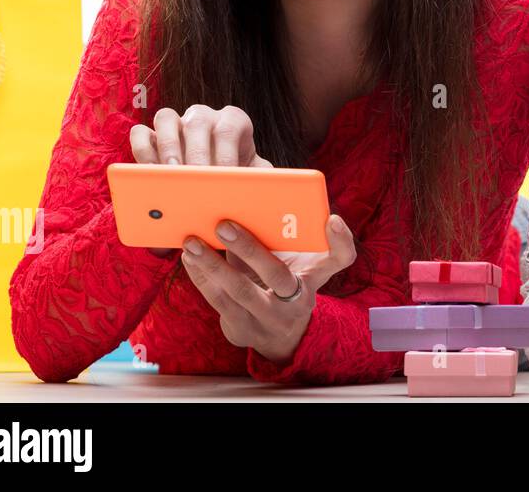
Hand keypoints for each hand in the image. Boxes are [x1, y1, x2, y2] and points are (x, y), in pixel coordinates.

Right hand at [129, 104, 272, 167]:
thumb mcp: (255, 175)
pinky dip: (142, 150)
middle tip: (195, 180)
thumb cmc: (238, 176)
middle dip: (196, 154)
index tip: (221, 178)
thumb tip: (263, 188)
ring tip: (170, 175)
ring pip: (166, 118)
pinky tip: (148, 173)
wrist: (220, 179)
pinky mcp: (151, 135)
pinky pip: (141, 132)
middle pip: (197, 123)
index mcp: (233, 121)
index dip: (224, 154)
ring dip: (167, 147)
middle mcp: (204, 116)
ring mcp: (176, 122)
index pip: (229, 129)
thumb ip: (261, 179)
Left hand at [179, 214, 356, 364]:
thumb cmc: (287, 282)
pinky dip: (201, 277)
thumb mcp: (301, 263)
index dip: (340, 240)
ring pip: (239, 291)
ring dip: (212, 265)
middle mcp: (297, 300)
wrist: (278, 334)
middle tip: (223, 224)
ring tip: (192, 241)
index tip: (332, 219)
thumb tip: (257, 195)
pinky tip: (189, 258)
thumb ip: (289, 234)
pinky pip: (218, 302)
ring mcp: (269, 319)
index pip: (339, 259)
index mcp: (315, 276)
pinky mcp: (242, 330)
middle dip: (249, 248)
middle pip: (277, 274)